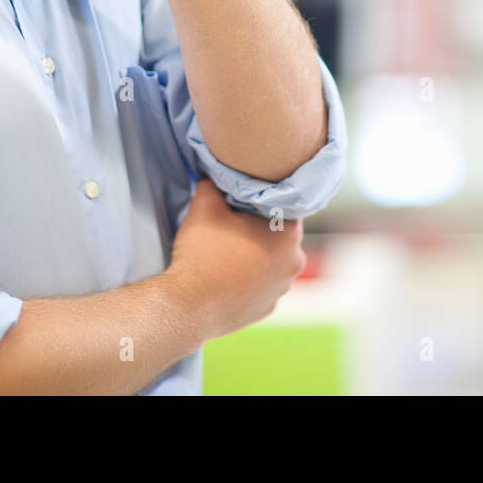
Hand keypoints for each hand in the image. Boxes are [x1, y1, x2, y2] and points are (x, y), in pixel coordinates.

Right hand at [165, 179, 305, 341]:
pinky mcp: (267, 308)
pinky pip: (262, 284)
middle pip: (279, 232)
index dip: (262, 197)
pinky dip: (250, 277)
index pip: (284, 204)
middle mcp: (295, 262)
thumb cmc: (201, 253)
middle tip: (232, 221)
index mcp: (289, 234)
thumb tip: (215, 174)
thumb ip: (214, 182)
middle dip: (259, 225)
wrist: (187, 308)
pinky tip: (228, 273)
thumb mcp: (205, 205)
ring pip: (272, 259)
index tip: (242, 197)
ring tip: (227, 249)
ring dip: (256, 252)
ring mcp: (282, 289)